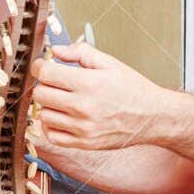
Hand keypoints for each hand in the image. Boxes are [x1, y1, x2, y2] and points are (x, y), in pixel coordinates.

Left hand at [30, 42, 171, 149]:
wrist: (153, 117)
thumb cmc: (133, 89)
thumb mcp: (110, 63)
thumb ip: (81, 53)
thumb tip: (56, 50)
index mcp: (89, 83)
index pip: (46, 74)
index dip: (40, 67)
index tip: (42, 66)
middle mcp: (83, 107)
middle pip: (40, 94)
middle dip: (44, 85)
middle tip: (54, 83)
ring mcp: (82, 128)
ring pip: (43, 115)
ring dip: (48, 106)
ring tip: (62, 100)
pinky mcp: (84, 143)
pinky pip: (52, 136)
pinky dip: (52, 126)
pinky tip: (62, 117)